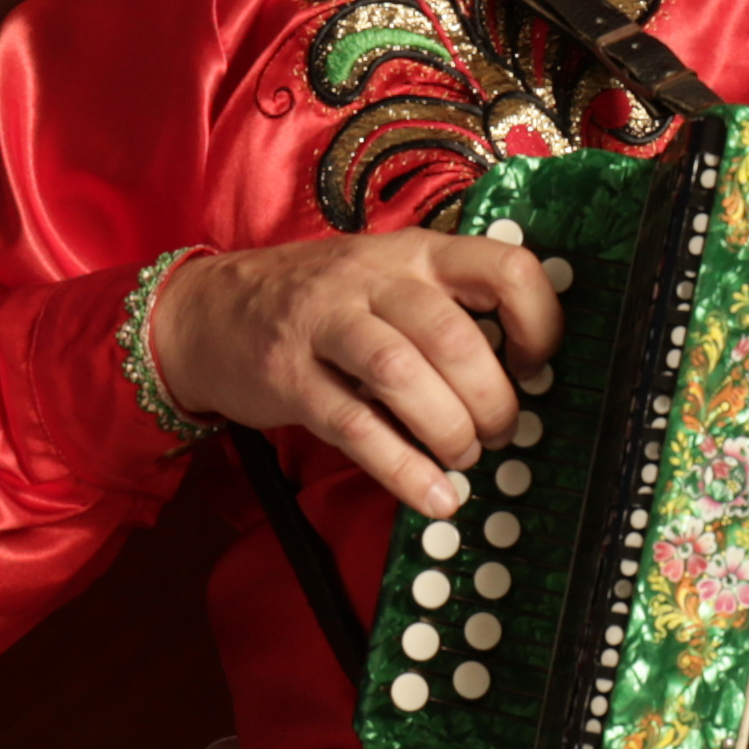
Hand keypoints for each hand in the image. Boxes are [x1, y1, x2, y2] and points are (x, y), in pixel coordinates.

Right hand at [142, 226, 563, 516]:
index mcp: (414, 252)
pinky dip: (402, 468)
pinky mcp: (288, 376)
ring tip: (463, 457)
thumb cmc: (318, 303)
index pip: (503, 267)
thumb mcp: (386, 280)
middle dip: (490, 398)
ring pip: (400, 372)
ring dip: (447, 428)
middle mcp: (371, 279)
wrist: (210, 310)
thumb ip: (446, 309)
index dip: (538, 322)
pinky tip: (431, 495)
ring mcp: (323, 324)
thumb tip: (522, 372)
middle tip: (499, 431)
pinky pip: (353, 425)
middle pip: (450, 334)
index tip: (535, 366)